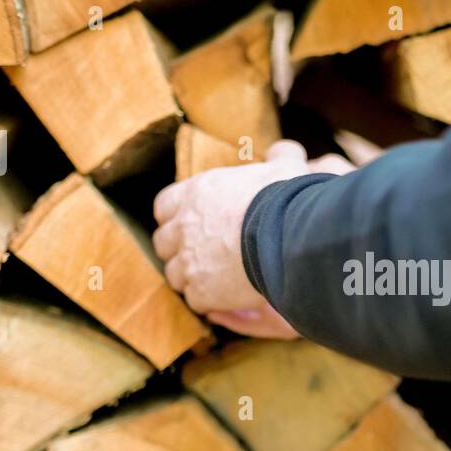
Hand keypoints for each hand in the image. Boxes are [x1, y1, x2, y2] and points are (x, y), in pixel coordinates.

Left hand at [152, 140, 353, 337]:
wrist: (288, 237)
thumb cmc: (286, 199)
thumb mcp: (283, 169)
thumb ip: (278, 158)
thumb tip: (285, 150)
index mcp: (196, 193)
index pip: (164, 206)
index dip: (176, 217)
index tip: (190, 224)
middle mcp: (184, 226)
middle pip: (163, 243)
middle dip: (178, 250)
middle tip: (202, 256)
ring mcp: (189, 261)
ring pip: (175, 275)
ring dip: (192, 278)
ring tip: (217, 281)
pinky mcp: (201, 291)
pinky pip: (196, 300)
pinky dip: (209, 301)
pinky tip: (227, 298)